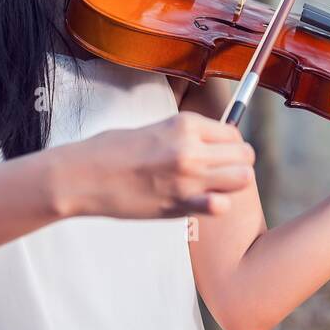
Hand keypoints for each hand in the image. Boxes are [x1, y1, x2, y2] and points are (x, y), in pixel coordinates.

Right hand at [64, 111, 255, 218]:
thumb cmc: (113, 150)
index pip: (234, 133)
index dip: (230, 146)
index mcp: (186, 124)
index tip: (219, 154)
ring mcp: (188, 177)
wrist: (83, 175)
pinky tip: (203, 203)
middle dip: (237, 164)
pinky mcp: (180, 203)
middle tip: (218, 172)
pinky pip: (221, 205)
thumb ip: (188, 136)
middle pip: (245, 155)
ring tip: (213, 187)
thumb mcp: (156, 129)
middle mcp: (192, 148)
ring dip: (233, 184)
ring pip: (243, 179)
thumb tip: (214, 145)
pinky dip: (218, 205)